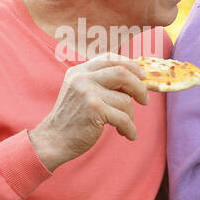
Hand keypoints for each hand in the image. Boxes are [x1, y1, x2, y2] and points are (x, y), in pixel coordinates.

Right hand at [28, 54, 149, 170]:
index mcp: (79, 71)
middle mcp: (82, 78)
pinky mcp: (94, 109)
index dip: (131, 65)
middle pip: (122, 73)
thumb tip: (137, 79)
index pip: (110, 58)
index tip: (143, 76)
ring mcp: (87, 92)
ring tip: (124, 125)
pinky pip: (124, 118)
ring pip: (125, 100)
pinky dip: (130, 129)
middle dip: (139, 87)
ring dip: (130, 115)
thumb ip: (102, 83)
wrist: (54, 140)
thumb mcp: (82, 93)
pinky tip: (128, 135)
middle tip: (144, 100)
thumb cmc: (73, 119)